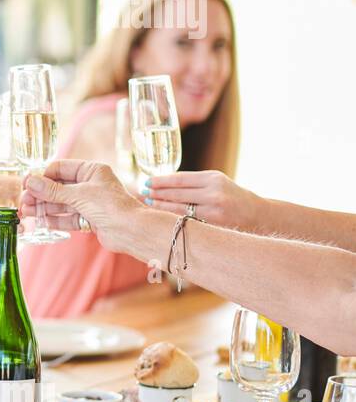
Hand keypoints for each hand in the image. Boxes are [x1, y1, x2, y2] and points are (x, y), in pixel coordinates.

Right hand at [18, 159, 145, 252]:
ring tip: (27, 212)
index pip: (60, 169)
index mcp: (91, 171)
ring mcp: (90, 202)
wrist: (130, 231)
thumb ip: (52, 190)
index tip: (27, 184)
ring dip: (44, 207)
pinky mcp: (90, 219)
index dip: (42, 176)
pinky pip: (68, 217)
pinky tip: (41, 222)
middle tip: (24, 201)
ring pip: (62, 203)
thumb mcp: (78, 195)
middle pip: (59, 187)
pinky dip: (55, 219)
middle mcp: (90, 185)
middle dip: (41, 195)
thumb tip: (30, 181)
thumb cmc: (111, 206)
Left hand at [142, 170, 258, 227]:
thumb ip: (195, 183)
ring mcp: (215, 209)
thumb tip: (163, 184)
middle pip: (178, 193)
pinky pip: (188, 219)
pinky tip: (163, 215)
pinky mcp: (215, 223)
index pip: (181, 179)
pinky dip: (173, 217)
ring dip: (161, 205)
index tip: (147, 182)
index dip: (161, 181)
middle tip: (142, 193)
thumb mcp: (217, 183)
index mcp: (213, 178)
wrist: (258, 215)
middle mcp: (214, 191)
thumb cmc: (232, 197)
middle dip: (158, 193)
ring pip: (180, 207)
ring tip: (149, 203)